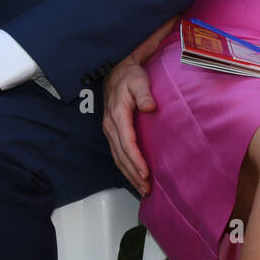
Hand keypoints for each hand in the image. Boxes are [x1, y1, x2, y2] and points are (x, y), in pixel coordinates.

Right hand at [102, 60, 155, 194]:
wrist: (116, 70)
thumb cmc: (130, 75)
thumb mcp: (138, 80)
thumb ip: (144, 93)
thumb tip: (150, 107)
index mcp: (118, 115)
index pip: (127, 143)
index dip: (136, 160)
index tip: (145, 173)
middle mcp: (110, 126)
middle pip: (121, 156)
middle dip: (133, 174)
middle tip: (146, 189)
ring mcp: (109, 130)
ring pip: (118, 158)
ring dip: (129, 174)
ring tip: (142, 188)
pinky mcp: (112, 132)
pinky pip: (117, 153)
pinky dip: (125, 167)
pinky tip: (134, 175)